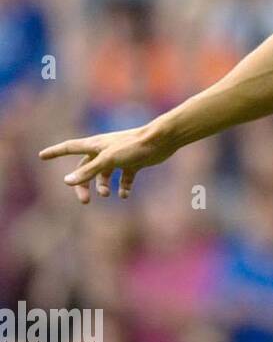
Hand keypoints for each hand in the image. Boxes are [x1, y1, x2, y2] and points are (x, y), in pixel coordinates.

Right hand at [39, 125, 175, 203]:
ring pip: (105, 175)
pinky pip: (124, 178)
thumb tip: (67, 181)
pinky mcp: (134, 162)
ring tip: (108, 194)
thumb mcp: (108, 160)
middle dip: (84, 185)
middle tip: (84, 200)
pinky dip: (122, 187)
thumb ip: (89, 171)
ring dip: (103, 186)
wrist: (162, 140)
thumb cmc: (134, 146)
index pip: (69, 147)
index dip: (55, 152)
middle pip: (86, 168)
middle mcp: (105, 150)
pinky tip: (124, 194)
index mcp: (95, 145)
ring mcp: (120, 157)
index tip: (42, 156)